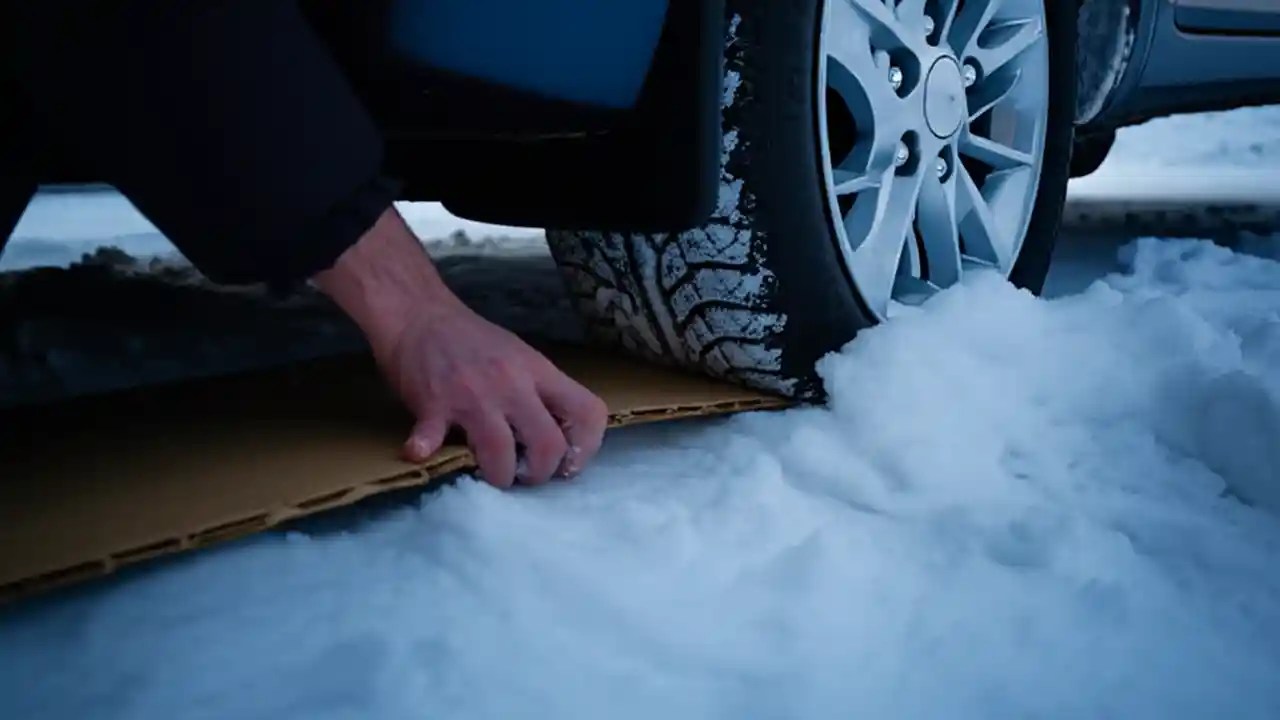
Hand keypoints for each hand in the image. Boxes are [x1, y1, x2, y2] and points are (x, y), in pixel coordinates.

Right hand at [313, 206, 607, 487]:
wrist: (420, 314)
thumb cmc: (473, 341)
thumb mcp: (520, 358)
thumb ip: (540, 394)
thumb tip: (559, 441)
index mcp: (539, 372)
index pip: (588, 412)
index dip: (586, 447)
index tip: (567, 462)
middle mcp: (512, 384)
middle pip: (548, 444)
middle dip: (540, 474)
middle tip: (524, 474)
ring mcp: (473, 395)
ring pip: (500, 453)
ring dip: (499, 476)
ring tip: (490, 474)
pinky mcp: (433, 404)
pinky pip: (431, 438)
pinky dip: (424, 451)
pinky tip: (419, 453)